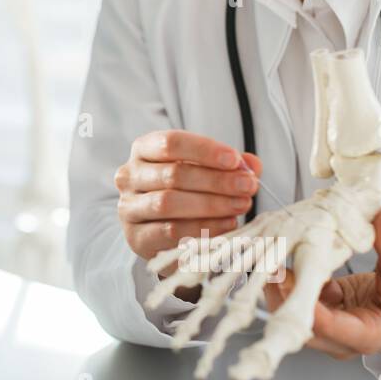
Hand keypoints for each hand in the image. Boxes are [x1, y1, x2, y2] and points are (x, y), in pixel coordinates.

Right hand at [114, 129, 260, 301]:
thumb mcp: (206, 171)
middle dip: (216, 180)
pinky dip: (202, 228)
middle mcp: (129, 175)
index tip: (235, 160)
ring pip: (168, 203)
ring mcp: (128, 207)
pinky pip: (169, 232)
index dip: (204, 150)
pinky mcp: (135, 237)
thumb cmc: (186, 192)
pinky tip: (227, 225)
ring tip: (241, 205)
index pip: (171, 142)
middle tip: (248, 186)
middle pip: (173, 174)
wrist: (166, 234)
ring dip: (211, 205)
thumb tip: (252, 164)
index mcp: (144, 150)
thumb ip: (229, 166)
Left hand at [263, 204, 380, 359]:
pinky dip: (290, 280)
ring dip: (281, 287)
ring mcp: (333, 328)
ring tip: (271, 255)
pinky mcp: (326, 311)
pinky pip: (299, 299)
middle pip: (303, 326)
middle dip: (284, 295)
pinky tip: (284, 258)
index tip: (288, 279)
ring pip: (295, 314)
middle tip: (271, 262)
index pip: (330, 328)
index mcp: (369, 334)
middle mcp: (345, 338)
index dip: (306, 305)